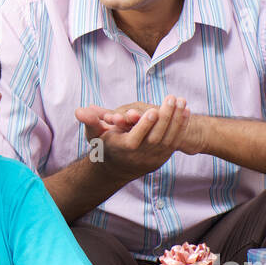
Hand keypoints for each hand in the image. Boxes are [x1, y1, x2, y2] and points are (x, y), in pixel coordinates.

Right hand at [74, 96, 193, 181]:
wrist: (118, 166)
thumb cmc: (105, 144)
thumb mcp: (95, 133)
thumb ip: (90, 120)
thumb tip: (79, 111)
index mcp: (123, 150)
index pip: (135, 140)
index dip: (144, 126)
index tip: (151, 110)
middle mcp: (140, 156)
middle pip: (156, 138)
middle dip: (165, 118)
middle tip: (171, 99)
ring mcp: (154, 158)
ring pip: (168, 139)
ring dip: (177, 120)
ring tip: (181, 101)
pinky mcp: (163, 157)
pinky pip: (175, 141)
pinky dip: (181, 126)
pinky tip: (186, 110)